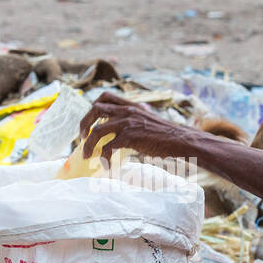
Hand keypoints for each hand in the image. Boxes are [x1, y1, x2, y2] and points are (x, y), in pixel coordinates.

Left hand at [77, 91, 196, 159]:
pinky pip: (108, 147)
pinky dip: (103, 157)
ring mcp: (128, 123)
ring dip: (88, 144)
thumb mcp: (148, 120)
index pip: (105, 96)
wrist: (180, 140)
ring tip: (86, 156)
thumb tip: (123, 130)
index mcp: (131, 105)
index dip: (92, 107)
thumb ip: (135, 120)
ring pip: (96, 131)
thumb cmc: (167, 135)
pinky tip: (106, 165)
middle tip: (82, 138)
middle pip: (94, 109)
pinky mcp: (130, 137)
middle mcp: (127, 110)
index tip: (90, 122)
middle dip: (83, 124)